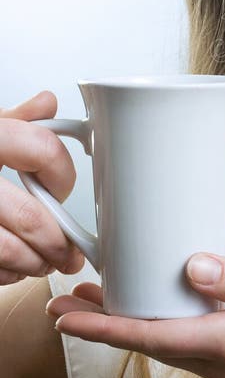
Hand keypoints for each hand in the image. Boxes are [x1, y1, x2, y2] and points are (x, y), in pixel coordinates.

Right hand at [0, 91, 84, 283]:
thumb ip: (11, 122)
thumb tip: (46, 104)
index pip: (42, 149)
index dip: (63, 174)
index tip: (63, 188)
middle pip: (30, 214)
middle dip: (57, 239)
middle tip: (66, 247)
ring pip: (7, 249)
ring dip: (33, 262)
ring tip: (42, 261)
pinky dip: (4, 273)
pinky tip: (9, 266)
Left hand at [45, 254, 224, 377]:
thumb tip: (194, 267)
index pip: (152, 336)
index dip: (103, 326)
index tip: (66, 316)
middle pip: (153, 344)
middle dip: (109, 324)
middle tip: (74, 301)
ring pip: (172, 348)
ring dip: (137, 326)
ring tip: (113, 301)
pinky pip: (197, 350)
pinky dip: (170, 330)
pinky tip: (177, 311)